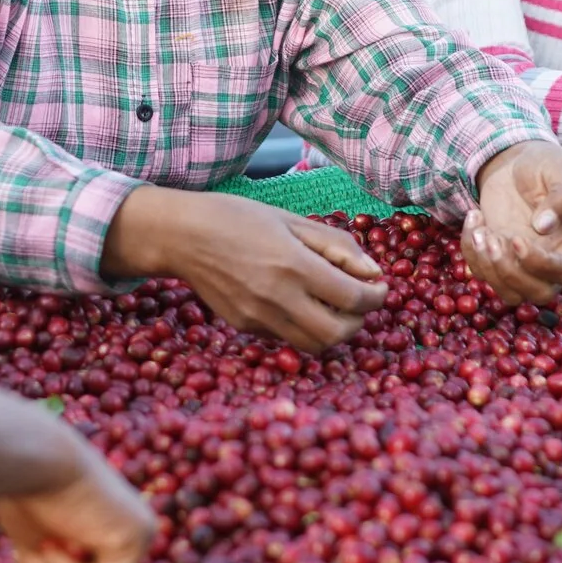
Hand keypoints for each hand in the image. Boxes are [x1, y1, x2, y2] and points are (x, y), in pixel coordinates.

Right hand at [102, 187, 386, 352]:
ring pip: (314, 345)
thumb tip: (372, 272)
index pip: (354, 298)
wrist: (181, 236)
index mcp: (294, 265)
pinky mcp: (246, 327)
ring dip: (334, 331)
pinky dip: (305, 328)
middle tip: (360, 301)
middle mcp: (278, 298)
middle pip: (338, 333)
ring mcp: (260, 318)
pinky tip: (301, 304)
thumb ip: (335, 245)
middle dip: (359, 320)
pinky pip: (288, 338)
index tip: (380, 286)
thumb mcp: (290, 220)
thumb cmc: (236, 217)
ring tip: (334, 307)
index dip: (376, 296)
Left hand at [465, 140, 561, 303]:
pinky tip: (474, 216)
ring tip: (479, 227)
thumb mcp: (560, 171)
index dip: (539, 263)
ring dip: (487, 267)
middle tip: (492, 238)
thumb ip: (561, 196)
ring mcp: (522, 263)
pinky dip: (470, 250)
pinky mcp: (498, 258)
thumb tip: (545, 225)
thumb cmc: (547, 166)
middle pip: (538, 294)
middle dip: (509, 272)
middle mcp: (551, 260)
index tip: (516, 238)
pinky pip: (482, 272)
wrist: (519, 163)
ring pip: (509, 293)